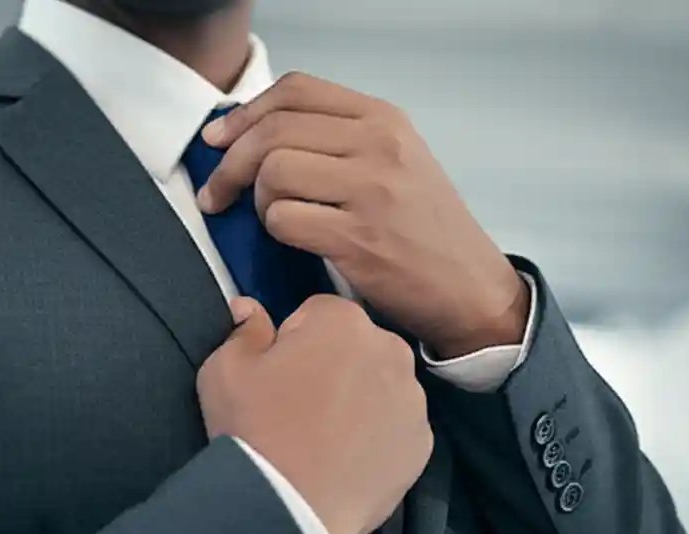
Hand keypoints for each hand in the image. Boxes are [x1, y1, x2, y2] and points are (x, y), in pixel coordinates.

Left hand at [197, 72, 529, 357]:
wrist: (470, 287)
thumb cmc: (424, 229)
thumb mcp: (396, 161)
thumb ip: (337, 140)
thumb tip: (253, 133)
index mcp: (384, 119)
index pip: (295, 91)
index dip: (244, 114)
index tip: (219, 140)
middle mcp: (379, 145)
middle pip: (274, 129)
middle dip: (231, 163)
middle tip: (218, 193)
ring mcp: (371, 190)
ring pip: (273, 171)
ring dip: (257, 200)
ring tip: (271, 220)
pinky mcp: (359, 238)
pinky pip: (284, 219)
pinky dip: (273, 231)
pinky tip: (290, 241)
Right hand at [197, 296, 432, 533]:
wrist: (288, 508)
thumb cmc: (253, 428)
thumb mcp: (224, 370)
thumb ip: (243, 329)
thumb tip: (249, 307)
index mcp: (343, 321)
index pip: (317, 313)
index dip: (293, 341)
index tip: (278, 375)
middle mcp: (390, 350)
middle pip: (357, 347)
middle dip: (334, 366)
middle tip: (302, 408)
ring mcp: (413, 400)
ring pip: (382, 387)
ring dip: (360, 400)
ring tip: (326, 440)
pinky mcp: (422, 445)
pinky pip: (396, 429)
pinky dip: (378, 439)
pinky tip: (348, 462)